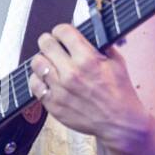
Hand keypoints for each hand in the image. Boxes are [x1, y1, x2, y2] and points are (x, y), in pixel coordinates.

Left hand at [26, 24, 151, 152]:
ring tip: (50, 63)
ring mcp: (60, 89)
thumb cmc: (120, 93)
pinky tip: (47, 79)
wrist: (119, 123)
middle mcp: (71, 73)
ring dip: (43, 60)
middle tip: (54, 46)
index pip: (62, 31)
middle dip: (50, 42)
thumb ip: (100, 45)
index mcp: (88, 59)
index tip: (62, 35)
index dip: (62, 31)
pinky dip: (38, 79)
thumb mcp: (117, 62)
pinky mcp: (53, 104)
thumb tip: (88, 31)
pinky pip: (34, 85)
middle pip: (45, 44)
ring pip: (36, 63)